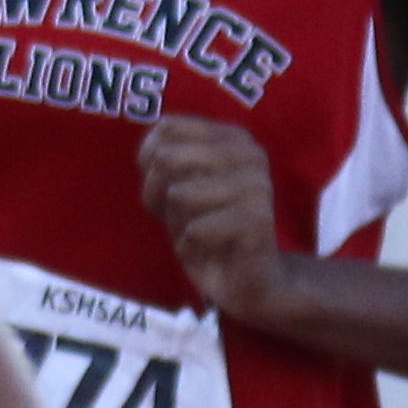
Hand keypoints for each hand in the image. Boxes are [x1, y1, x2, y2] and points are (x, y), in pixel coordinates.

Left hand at [138, 115, 287, 322]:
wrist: (246, 279)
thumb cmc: (204, 226)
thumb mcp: (172, 187)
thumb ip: (160, 160)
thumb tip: (154, 157)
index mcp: (231, 136)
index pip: (167, 128)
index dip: (148, 161)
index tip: (165, 186)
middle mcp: (249, 152)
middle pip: (167, 158)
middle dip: (158, 194)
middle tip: (179, 216)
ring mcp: (258, 184)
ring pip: (178, 194)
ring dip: (176, 222)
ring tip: (199, 232)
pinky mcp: (258, 219)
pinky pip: (194, 229)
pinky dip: (189, 246)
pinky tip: (210, 250)